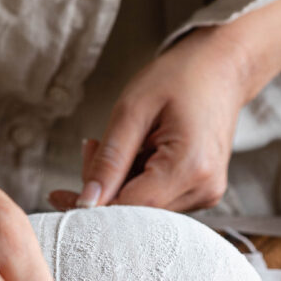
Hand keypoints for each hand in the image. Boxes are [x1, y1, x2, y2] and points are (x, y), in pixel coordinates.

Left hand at [49, 25, 248, 211]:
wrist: (221, 68)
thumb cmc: (180, 77)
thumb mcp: (132, 110)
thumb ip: (108, 160)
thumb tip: (86, 202)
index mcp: (190, 167)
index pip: (129, 208)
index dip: (91, 205)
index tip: (59, 193)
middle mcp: (204, 188)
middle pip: (135, 212)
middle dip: (103, 189)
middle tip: (90, 149)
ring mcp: (206, 193)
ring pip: (142, 208)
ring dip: (118, 184)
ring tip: (118, 142)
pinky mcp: (201, 191)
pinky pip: (156, 199)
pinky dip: (135, 181)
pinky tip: (135, 153)